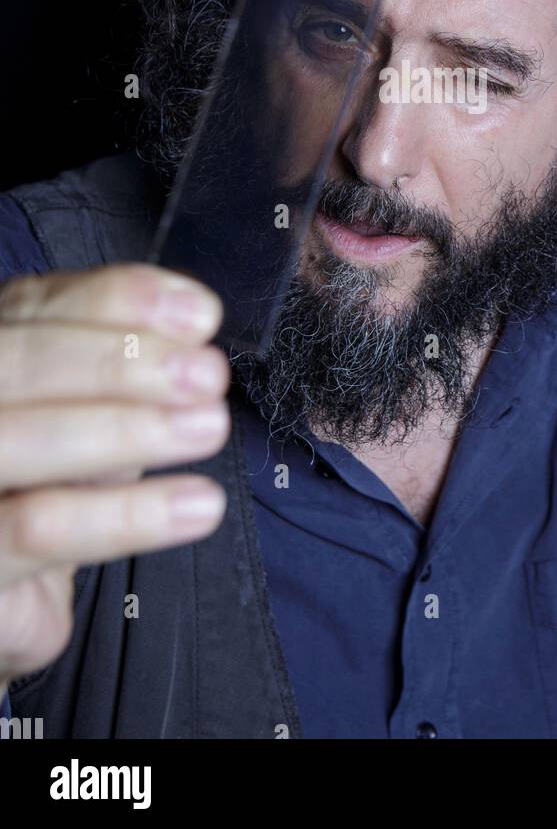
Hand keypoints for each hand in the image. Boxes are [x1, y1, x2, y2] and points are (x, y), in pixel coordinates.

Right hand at [0, 263, 229, 693]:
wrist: (3, 581)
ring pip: (19, 438)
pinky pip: (38, 527)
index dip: (116, 301)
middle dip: (121, 362)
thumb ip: (121, 367)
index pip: (36, 305)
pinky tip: (195, 506)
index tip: (200, 314)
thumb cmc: (45, 479)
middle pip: (17, 362)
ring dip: (127, 431)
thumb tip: (192, 332)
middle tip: (207, 375)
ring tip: (208, 428)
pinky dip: (126, 515)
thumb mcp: (84, 410)